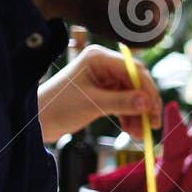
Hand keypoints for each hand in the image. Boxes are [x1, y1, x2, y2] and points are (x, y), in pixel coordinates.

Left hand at [39, 44, 159, 142]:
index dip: (148, 91)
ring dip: (138, 114)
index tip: (154, 111)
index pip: (135, 70)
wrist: (37, 120)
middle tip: (152, 124)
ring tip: (138, 134)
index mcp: (99, 58)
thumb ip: (122, 102)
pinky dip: (130, 117)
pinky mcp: (104, 92)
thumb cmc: (58, 107)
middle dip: (145, 104)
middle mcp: (104, 65)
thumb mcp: (92, 104)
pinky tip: (131, 130)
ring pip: (133, 95)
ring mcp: (104, 79)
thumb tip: (148, 103)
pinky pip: (125, 103)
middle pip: (137, 83)